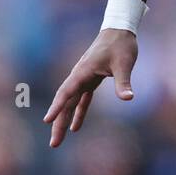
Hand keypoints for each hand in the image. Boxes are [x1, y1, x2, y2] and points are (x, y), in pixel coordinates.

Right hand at [43, 29, 138, 146]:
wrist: (119, 30)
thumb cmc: (121, 45)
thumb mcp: (124, 64)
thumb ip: (123, 82)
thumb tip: (128, 98)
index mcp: (82, 72)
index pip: (66, 93)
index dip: (57, 107)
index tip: (47, 120)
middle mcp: (79, 77)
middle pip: (65, 103)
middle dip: (58, 123)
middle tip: (54, 144)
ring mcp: (83, 79)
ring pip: (70, 103)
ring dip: (64, 120)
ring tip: (58, 140)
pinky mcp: (90, 80)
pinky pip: (81, 100)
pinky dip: (78, 113)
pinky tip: (75, 127)